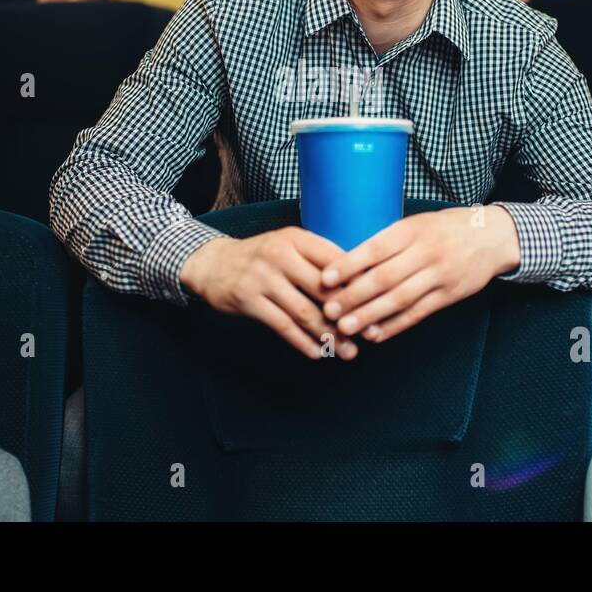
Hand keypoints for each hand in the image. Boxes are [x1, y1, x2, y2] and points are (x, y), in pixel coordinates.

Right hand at [180, 228, 358, 360]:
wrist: (212, 263)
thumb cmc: (261, 257)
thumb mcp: (288, 245)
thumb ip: (319, 258)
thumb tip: (362, 280)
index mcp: (296, 238)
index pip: (336, 261)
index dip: (359, 284)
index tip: (378, 304)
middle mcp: (280, 254)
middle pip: (324, 290)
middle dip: (349, 315)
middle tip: (369, 334)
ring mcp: (263, 277)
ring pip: (305, 312)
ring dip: (330, 335)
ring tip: (349, 351)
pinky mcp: (248, 299)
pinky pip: (283, 326)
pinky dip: (303, 342)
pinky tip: (318, 353)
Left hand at [319, 205, 520, 343]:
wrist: (493, 237)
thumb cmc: (446, 228)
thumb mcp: (418, 223)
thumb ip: (390, 239)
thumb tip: (349, 259)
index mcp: (413, 230)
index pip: (376, 247)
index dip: (350, 264)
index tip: (326, 277)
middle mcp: (426, 252)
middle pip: (385, 277)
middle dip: (354, 296)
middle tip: (329, 310)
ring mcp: (439, 275)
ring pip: (399, 299)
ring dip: (370, 315)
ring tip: (346, 327)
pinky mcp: (450, 295)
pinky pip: (418, 313)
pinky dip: (395, 326)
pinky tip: (376, 334)